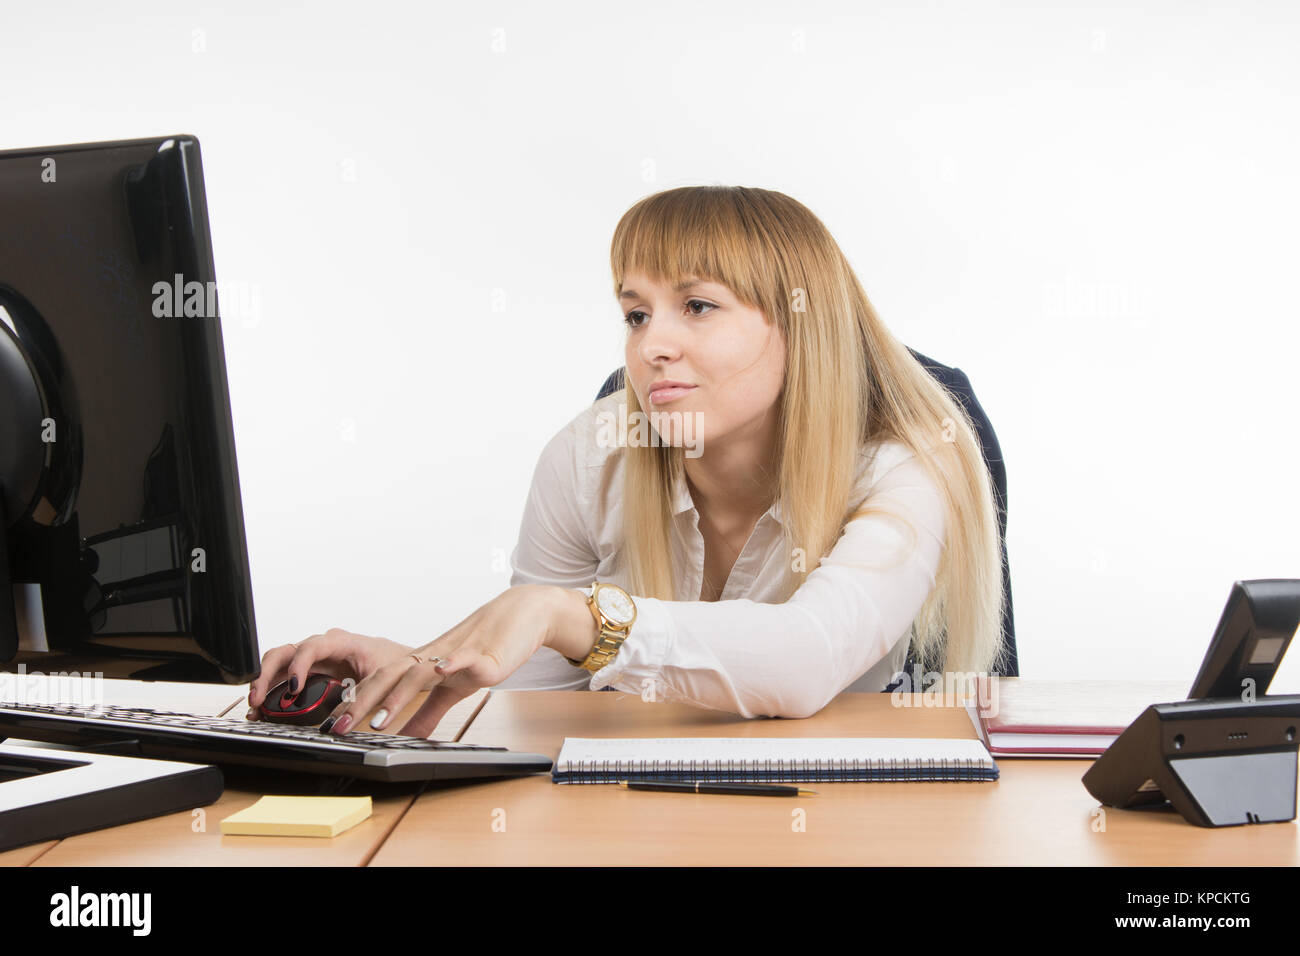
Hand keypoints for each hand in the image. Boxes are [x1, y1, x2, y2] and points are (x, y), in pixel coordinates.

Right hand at [246, 630, 414, 716]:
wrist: (402, 661)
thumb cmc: (392, 663)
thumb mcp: (380, 680)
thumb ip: (359, 697)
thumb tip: (339, 721)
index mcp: (340, 642)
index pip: (311, 647)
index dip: (298, 665)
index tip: (294, 687)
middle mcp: (322, 647)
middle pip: (285, 653)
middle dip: (267, 674)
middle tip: (258, 699)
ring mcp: (314, 658)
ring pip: (279, 663)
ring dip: (264, 683)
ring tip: (255, 707)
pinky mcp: (311, 671)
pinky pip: (284, 676)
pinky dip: (272, 690)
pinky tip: (263, 707)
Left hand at [317, 584, 598, 738]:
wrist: (520, 617)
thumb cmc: (486, 649)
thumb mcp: (453, 689)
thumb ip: (428, 714)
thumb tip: (405, 738)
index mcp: (421, 666)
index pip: (380, 683)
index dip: (355, 702)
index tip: (332, 724)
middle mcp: (431, 658)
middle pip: (389, 677)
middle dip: (361, 702)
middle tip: (338, 725)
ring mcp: (455, 655)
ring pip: (419, 672)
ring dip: (396, 695)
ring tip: (378, 718)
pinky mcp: (483, 655)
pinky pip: (463, 659)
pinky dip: (450, 664)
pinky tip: (439, 670)